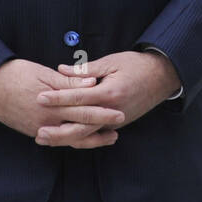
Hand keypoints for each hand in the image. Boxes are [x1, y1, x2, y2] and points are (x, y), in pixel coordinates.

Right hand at [0, 58, 121, 147]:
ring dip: (90, 139)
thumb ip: (69, 82)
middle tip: (119, 128)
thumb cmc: (17, 74)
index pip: (83, 111)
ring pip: (70, 139)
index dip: (103, 113)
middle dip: (101, 129)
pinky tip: (84, 138)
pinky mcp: (32, 131)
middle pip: (80, 128)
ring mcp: (38, 128)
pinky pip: (57, 139)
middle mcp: (46, 121)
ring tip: (108, 138)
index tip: (120, 112)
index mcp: (52, 104)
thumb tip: (92, 84)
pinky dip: (73, 140)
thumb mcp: (45, 74)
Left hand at [35, 50, 182, 146]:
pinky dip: (80, 137)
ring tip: (46, 139)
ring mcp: (116, 120)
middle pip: (81, 126)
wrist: (163, 76)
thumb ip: (85, 70)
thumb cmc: (137, 65)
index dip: (58, 98)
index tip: (40, 98)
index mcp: (110, 92)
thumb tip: (60, 70)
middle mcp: (112, 111)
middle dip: (58, 131)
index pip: (79, 98)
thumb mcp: (112, 62)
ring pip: (87, 135)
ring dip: (65, 139)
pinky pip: (96, 133)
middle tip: (38, 133)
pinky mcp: (118, 123)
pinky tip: (65, 138)